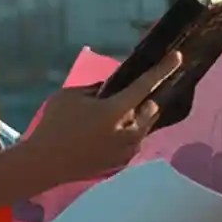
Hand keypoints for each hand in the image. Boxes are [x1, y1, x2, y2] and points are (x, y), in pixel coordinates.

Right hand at [26, 51, 182, 186]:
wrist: (44, 163)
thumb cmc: (54, 125)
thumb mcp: (71, 96)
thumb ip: (96, 89)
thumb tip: (110, 89)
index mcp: (114, 111)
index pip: (145, 85)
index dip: (163, 69)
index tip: (177, 57)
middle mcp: (126, 132)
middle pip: (150, 110)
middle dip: (145, 101)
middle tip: (127, 97)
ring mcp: (125, 151)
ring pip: (143, 128)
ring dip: (136, 119)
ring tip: (116, 116)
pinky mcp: (119, 164)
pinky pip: (133, 144)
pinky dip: (127, 134)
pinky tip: (109, 133)